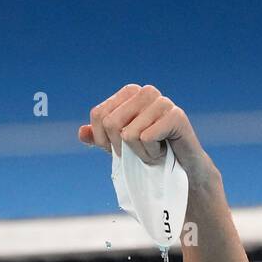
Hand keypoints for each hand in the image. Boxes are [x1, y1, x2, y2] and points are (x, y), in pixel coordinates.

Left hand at [78, 84, 213, 180]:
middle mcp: (146, 91)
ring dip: (139, 153)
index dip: (104, 140)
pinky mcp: (176, 116)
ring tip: (154, 150)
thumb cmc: (149, 153)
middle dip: (121, 147)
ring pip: (129, 134)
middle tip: (140, 150)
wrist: (180, 170)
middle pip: (111, 123)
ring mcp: (162, 102)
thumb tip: (82, 132)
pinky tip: (163, 151)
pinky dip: (151, 153)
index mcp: (130, 92)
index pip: (99, 115)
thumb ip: (99, 137)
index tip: (122, 147)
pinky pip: (147, 138)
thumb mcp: (118, 146)